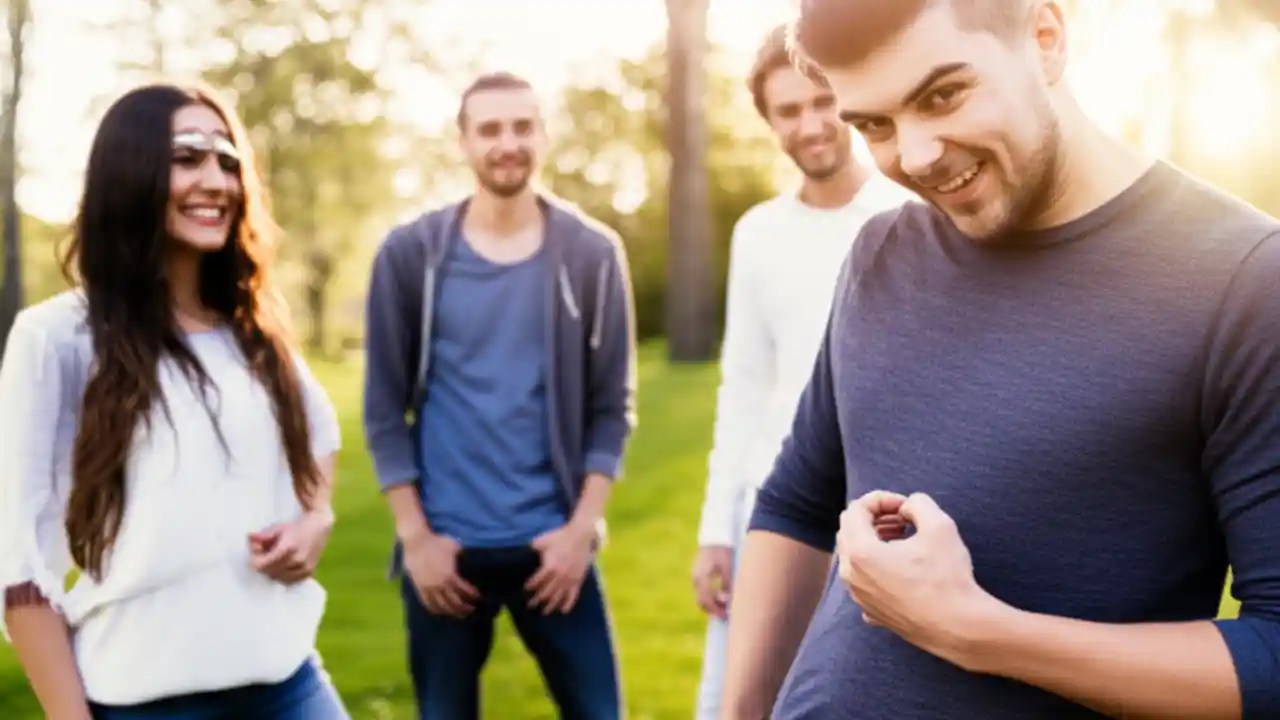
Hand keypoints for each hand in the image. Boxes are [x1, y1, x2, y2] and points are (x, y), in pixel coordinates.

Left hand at [248, 508, 333, 584]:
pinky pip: (289, 581)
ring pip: (278, 578)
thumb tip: (249, 538)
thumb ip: (263, 536)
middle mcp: (297, 560)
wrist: (319, 527)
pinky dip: (283, 576)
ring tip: (274, 560)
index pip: (262, 565)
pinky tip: (282, 566)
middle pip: (268, 572)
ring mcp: (304, 568)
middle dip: (263, 565)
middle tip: (264, 555)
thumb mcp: (278, 528)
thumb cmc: (296, 527)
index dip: (255, 560)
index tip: (255, 554)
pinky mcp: (309, 573)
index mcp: (288, 548)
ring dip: (272, 571)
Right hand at [403, 532, 479, 618]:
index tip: (478, 597)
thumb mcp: (454, 546)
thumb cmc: (437, 541)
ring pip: (441, 606)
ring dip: (451, 612)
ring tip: (459, 615)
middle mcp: (439, 584)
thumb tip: (474, 555)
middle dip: (464, 608)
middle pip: (454, 602)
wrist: (416, 541)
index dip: (472, 595)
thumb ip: (464, 553)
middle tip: (471, 609)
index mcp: (450, 575)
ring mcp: (428, 587)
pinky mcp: (419, 587)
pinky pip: (427, 603)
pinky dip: (435, 609)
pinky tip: (440, 612)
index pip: (464, 590)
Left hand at [526, 521, 594, 614]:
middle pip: (546, 591)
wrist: (581, 535)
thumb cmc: (560, 536)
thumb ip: (533, 547)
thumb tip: (523, 551)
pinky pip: (573, 594)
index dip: (531, 586)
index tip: (525, 590)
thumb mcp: (543, 540)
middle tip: (530, 606)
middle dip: (537, 599)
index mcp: (550, 566)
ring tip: (544, 612)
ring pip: (559, 596)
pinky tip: (563, 611)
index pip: (537, 580)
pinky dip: (568, 603)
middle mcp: (559, 575)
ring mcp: (570, 578)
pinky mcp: (578, 579)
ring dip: (551, 605)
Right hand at [692, 545, 734, 619]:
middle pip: (701, 601)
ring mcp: (695, 577)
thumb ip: (727, 585)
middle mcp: (696, 579)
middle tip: (726, 615)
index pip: (706, 600)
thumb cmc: (723, 551)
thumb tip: (728, 602)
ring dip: (711, 604)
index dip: (716, 610)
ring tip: (725, 606)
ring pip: (700, 597)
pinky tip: (721, 598)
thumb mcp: (728, 568)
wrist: (715, 538)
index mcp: (702, 577)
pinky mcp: (697, 576)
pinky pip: (701, 591)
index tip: (726, 616)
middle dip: (713, 610)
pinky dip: (710, 598)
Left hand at [836, 491, 1006, 662]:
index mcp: (860, 553)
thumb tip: (905, 508)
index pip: (856, 509)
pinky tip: (902, 567)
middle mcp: (852, 576)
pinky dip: (876, 566)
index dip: (881, 499)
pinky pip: (864, 581)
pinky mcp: (872, 613)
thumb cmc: (948, 578)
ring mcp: (860, 598)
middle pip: (849, 531)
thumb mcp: (939, 526)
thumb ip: (918, 504)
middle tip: (903, 519)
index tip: (905, 505)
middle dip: (874, 518)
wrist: (959, 628)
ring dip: (875, 541)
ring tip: (904, 539)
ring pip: (854, 557)